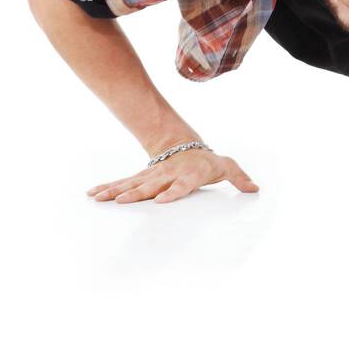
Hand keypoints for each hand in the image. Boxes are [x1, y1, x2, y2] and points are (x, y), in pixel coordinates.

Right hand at [86, 147, 258, 203]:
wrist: (184, 147)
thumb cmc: (206, 162)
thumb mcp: (226, 167)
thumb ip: (239, 177)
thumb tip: (255, 188)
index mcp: (188, 174)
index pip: (182, 184)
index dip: (174, 191)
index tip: (162, 200)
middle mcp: (167, 175)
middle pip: (151, 185)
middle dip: (136, 194)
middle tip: (121, 201)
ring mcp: (152, 176)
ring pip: (132, 184)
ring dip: (115, 191)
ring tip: (100, 198)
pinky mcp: (141, 179)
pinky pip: (122, 183)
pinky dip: (107, 187)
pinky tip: (93, 194)